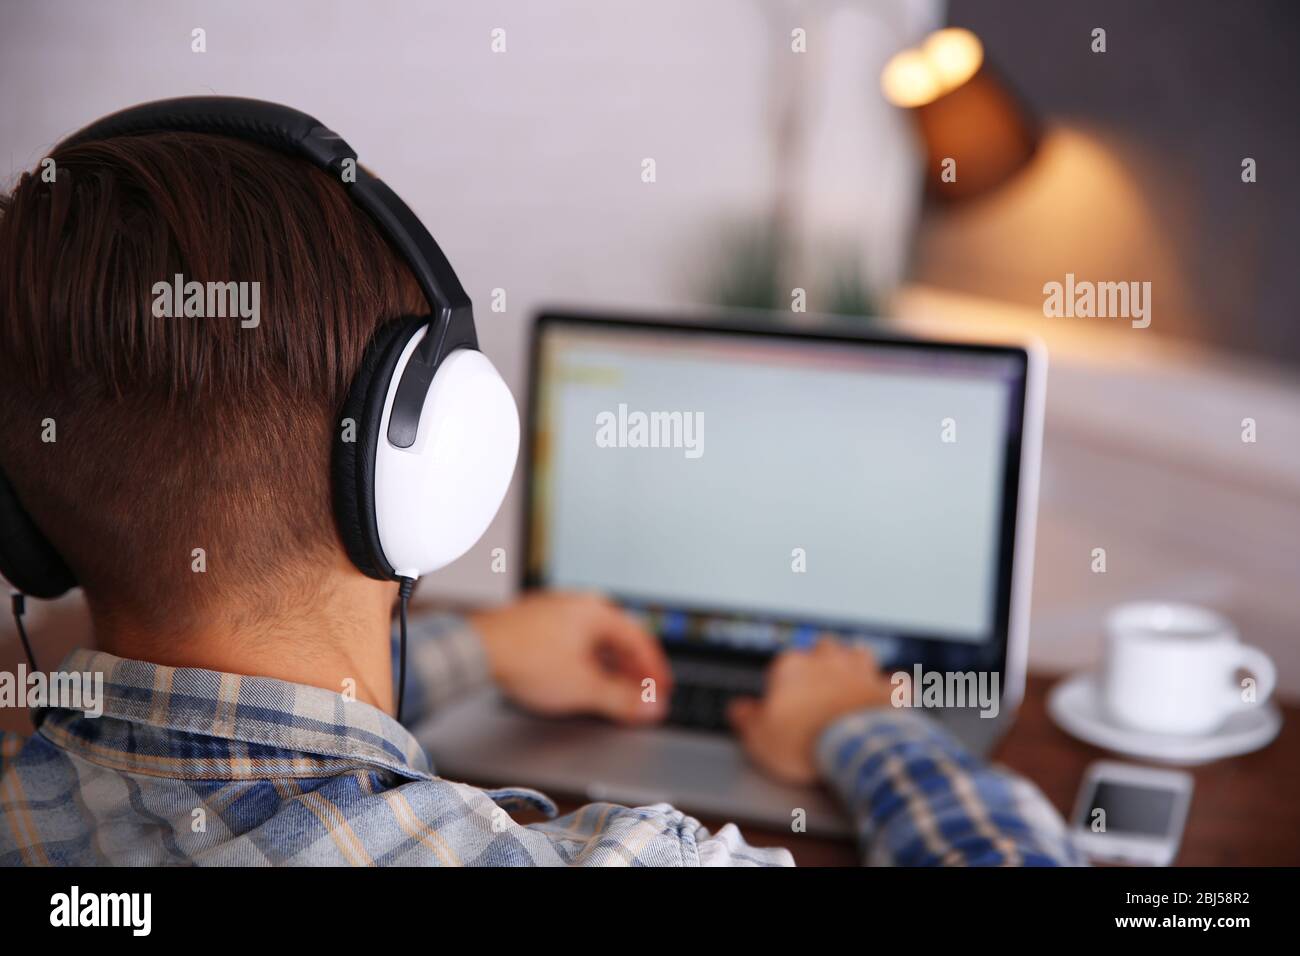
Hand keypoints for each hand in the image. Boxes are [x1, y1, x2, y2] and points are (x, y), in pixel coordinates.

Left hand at [468, 592, 672, 723]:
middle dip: (631, 670)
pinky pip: (571, 640)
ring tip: (610, 692)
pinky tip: (578, 680)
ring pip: (593, 640)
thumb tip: (650, 707)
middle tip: (639, 695)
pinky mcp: (533, 622)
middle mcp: (578, 604)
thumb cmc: (527, 660)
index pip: (640, 641)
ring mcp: (554, 610)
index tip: (662, 691)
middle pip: (617, 639)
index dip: (654, 670)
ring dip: (607, 667)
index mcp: (597, 612)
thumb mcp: (583, 687)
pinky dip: (584, 661)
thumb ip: (621, 699)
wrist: (475, 649)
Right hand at [728, 639, 895, 784]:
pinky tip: (890, 693)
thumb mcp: (758, 736)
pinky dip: (893, 687)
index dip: (782, 685)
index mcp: (792, 666)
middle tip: (817, 684)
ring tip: (851, 679)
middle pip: (822, 648)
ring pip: (859, 654)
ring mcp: (860, 673)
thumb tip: (738, 709)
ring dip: (855, 664)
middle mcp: (827, 661)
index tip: (782, 705)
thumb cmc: (804, 740)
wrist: (853, 748)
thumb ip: (746, 717)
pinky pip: (895, 681)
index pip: (783, 665)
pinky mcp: (887, 690)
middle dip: (820, 661)